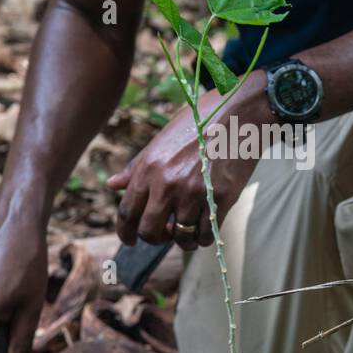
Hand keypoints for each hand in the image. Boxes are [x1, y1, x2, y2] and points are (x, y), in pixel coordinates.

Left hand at [108, 76, 268, 249]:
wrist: (240, 112)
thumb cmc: (199, 122)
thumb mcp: (162, 139)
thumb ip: (137, 166)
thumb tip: (112, 185)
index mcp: (149, 168)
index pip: (127, 211)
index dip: (124, 232)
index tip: (129, 240)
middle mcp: (168, 183)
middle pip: (150, 231)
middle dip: (154, 238)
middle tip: (163, 234)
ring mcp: (195, 192)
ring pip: (180, 238)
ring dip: (183, 240)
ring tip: (187, 231)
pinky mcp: (221, 198)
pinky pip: (205, 235)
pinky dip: (203, 237)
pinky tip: (204, 227)